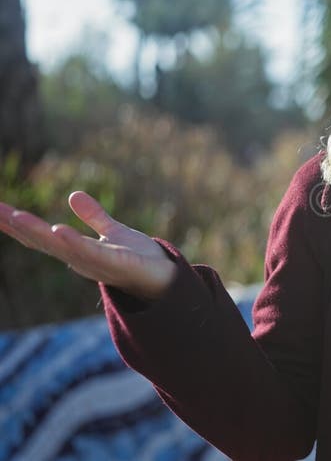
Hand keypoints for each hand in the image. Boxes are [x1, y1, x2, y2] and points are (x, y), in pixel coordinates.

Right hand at [0, 191, 176, 300]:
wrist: (168, 279)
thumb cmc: (140, 259)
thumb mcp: (113, 232)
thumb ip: (95, 217)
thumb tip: (73, 195)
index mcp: (76, 251)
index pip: (40, 236)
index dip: (17, 224)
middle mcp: (80, 259)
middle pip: (42, 241)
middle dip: (17, 226)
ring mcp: (97, 263)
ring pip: (62, 247)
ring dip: (38, 232)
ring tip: (16, 216)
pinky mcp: (118, 265)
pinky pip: (92, 253)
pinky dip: (75, 243)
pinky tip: (58, 230)